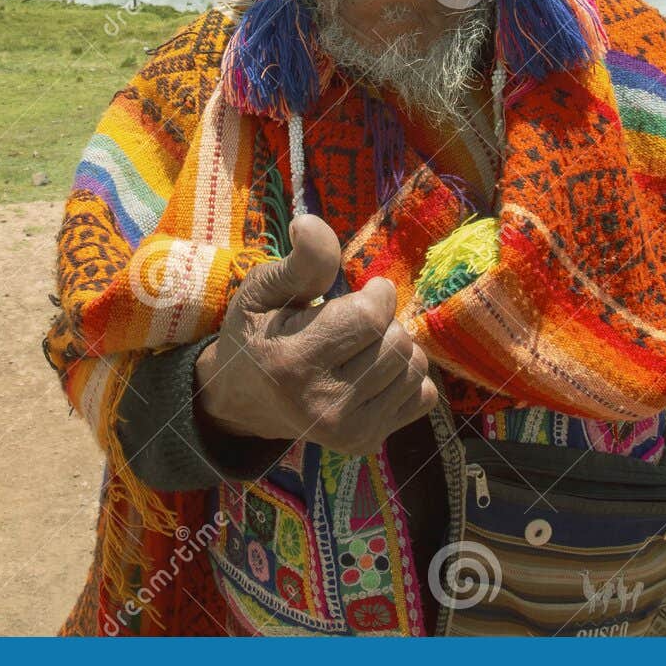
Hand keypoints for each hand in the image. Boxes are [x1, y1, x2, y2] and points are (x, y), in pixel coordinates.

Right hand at [195, 214, 437, 455]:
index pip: (370, 317)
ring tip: (361, 348)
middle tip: (353, 326)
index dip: (376, 294)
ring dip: (396, 347)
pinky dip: (405, 377)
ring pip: (414, 368)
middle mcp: (323, 407)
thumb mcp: (263, 291)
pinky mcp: (367, 443)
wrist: (243, 400)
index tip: (362, 292)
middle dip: (385, 322)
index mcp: (293, 364)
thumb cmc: (256, 333)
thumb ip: (299, 262)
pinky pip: (422, 396)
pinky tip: (371, 372)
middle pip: (398, 343)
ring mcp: (348, 433)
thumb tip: (312, 223)